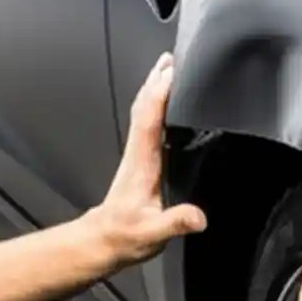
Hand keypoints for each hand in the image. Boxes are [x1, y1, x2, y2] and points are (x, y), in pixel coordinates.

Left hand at [80, 53, 206, 269]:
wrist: (103, 242)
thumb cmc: (126, 236)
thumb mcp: (151, 233)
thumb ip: (175, 223)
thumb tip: (198, 216)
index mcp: (143, 163)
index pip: (149, 120)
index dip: (160, 94)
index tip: (172, 73)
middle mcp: (138, 153)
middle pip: (144, 107)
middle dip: (156, 80)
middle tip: (170, 58)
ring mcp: (138, 154)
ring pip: (143, 111)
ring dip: (153, 87)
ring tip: (167, 69)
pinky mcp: (141, 159)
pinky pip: (147, 122)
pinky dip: (154, 104)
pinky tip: (165, 102)